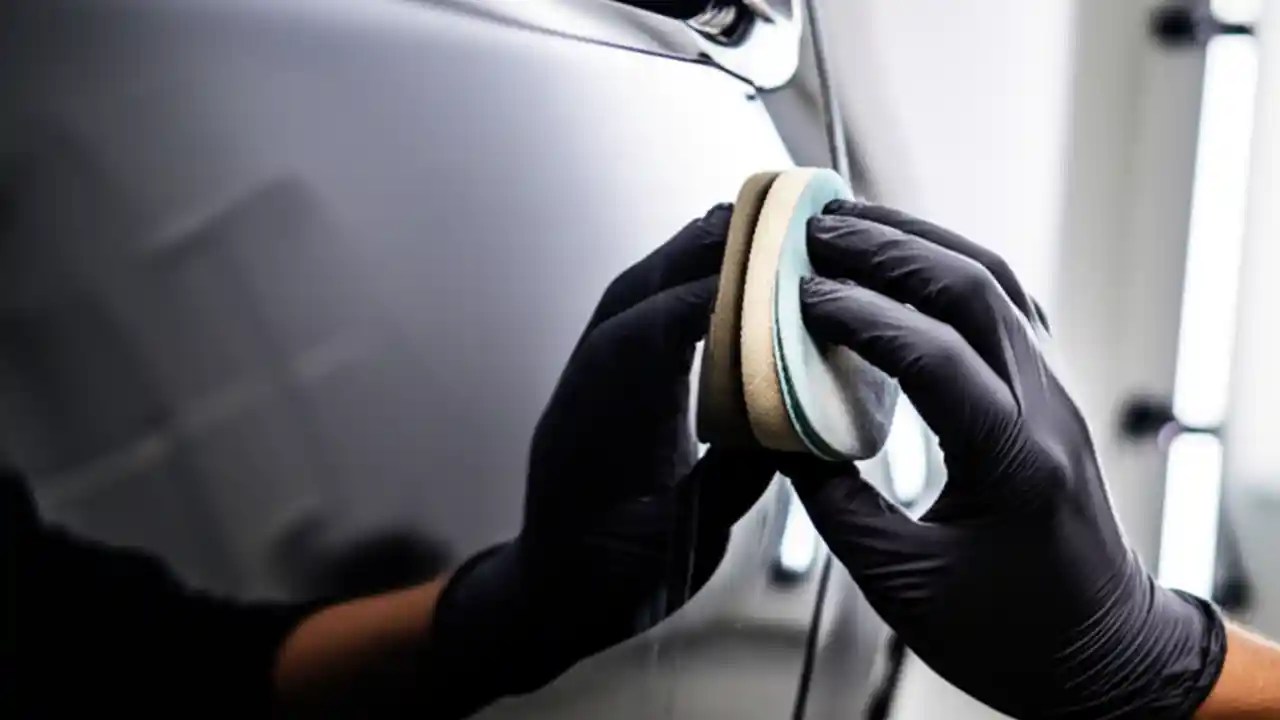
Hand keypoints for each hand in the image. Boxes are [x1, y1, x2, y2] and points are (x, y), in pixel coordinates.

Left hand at [427, 205, 775, 715]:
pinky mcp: (599, 390)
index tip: (758, 266)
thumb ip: (732, 479)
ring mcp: (584, 387)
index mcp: (598, 431)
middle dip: (691, 253)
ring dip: (681, 260)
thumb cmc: (610, 581)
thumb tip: (793, 422)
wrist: (548, 598)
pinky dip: (674, 291)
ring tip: (742, 228)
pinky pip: (633, 323)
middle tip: (758, 215)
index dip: (698, 297)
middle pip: (631, 298)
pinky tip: (715, 279)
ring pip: (628, 302)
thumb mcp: (681, 541)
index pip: (643, 339)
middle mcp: (583, 393)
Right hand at [786, 201, 1225, 718]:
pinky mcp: (1046, 394)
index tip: (793, 295)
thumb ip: (832, 503)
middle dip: (889, 248)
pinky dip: (947, 268)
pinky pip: (1003, 305)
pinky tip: (903, 263)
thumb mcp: (901, 585)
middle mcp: (1044, 410)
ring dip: (920, 241)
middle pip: (975, 290)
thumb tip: (776, 434)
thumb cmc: (1006, 635)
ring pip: (995, 283)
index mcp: (1014, 459)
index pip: (935, 355)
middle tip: (813, 227)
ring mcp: (1054, 394)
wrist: (1100, 653)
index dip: (859, 316)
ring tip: (850, 221)